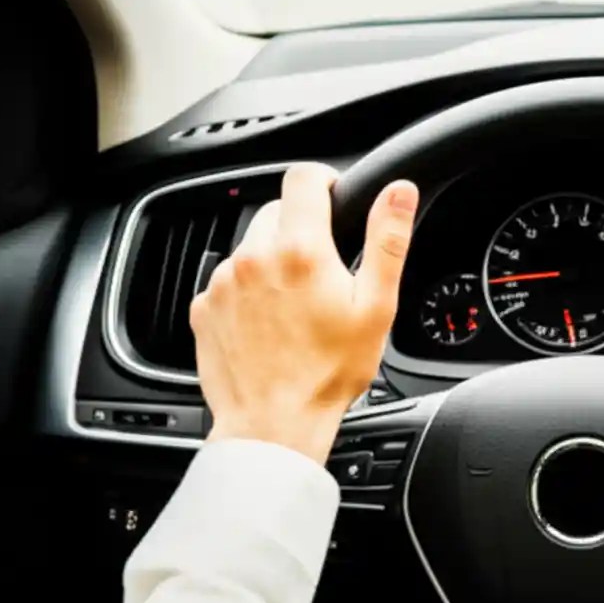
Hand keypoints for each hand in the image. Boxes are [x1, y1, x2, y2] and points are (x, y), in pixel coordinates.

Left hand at [190, 163, 418, 463]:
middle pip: (277, 212)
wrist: (273, 424)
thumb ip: (387, 241)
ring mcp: (223, 282)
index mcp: (300, 250)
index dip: (324, 181)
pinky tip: (270, 324)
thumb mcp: (375, 307)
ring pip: (252, 247)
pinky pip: (229, 281)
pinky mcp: (204, 307)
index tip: (333, 198)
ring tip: (296, 307)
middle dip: (301, 230)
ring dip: (273, 263)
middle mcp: (253, 258)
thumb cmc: (327, 374)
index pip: (303, 178)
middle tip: (323, 274)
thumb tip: (399, 193)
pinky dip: (249, 292)